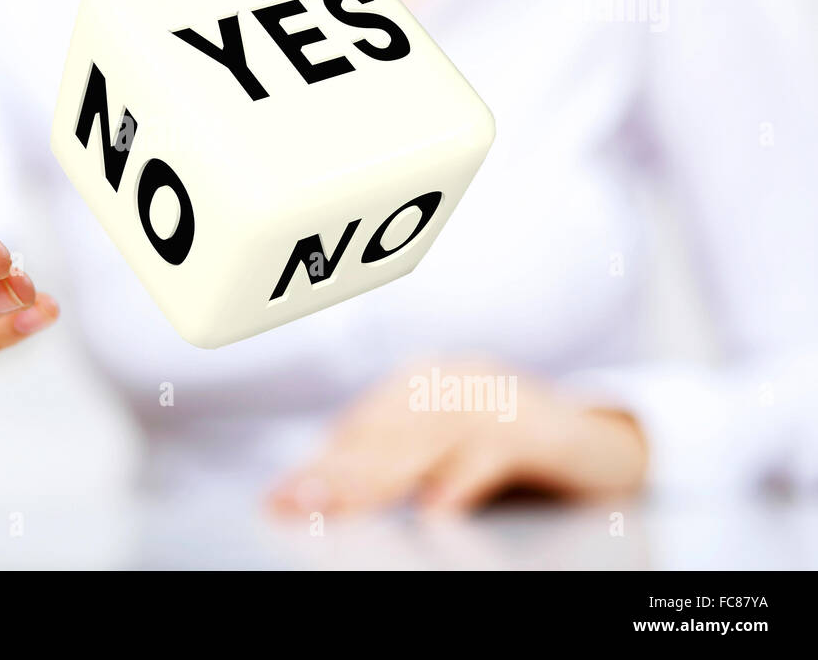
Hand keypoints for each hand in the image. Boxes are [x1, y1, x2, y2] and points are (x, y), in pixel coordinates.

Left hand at [269, 360, 646, 515]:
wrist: (607, 445)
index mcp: (426, 383)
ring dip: (382, 477)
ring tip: (343, 508)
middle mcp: (455, 381)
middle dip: (337, 471)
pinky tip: (433, 509)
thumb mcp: (447, 453)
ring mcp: (496, 399)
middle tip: (297, 504)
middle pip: (384, 430)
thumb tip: (329, 492)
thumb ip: (398, 462)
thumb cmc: (514, 454)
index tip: (283, 499)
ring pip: (426, 438)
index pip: (361, 426)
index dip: (321, 463)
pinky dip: (460, 481)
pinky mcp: (538, 429)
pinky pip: (490, 453)